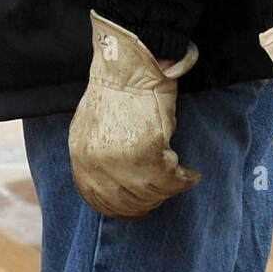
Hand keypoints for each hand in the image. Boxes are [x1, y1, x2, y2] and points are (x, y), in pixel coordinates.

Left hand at [68, 12, 200, 218]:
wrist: (131, 63)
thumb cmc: (116, 88)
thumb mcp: (92, 126)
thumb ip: (98, 155)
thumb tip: (116, 180)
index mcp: (81, 157)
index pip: (97, 199)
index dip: (120, 208)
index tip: (137, 208)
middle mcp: (98, 164)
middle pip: (126, 201)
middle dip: (148, 202)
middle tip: (163, 196)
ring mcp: (122, 161)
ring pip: (151, 192)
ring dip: (169, 191)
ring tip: (180, 179)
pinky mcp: (148, 152)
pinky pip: (171, 178)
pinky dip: (185, 178)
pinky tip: (191, 174)